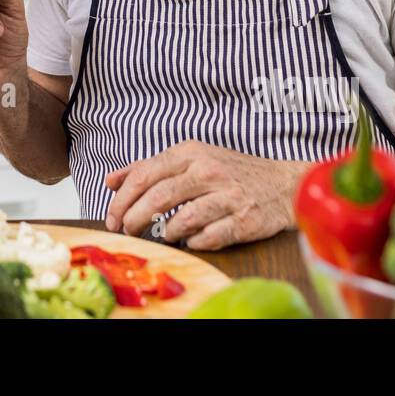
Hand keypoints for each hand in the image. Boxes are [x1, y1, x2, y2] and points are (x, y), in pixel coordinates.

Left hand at [104, 141, 307, 249]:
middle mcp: (208, 171)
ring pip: (183, 218)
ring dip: (166, 231)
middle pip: (159, 196)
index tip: (112, 216)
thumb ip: (149, 168)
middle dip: (135, 217)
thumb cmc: (230, 172)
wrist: (283, 184)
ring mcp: (228, 195)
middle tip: (126, 230)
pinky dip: (194, 242)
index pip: (145, 174)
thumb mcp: (189, 159)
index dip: (122, 198)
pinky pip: (210, 237)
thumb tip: (111, 180)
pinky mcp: (245, 219)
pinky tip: (191, 240)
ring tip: (163, 234)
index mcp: (190, 153)